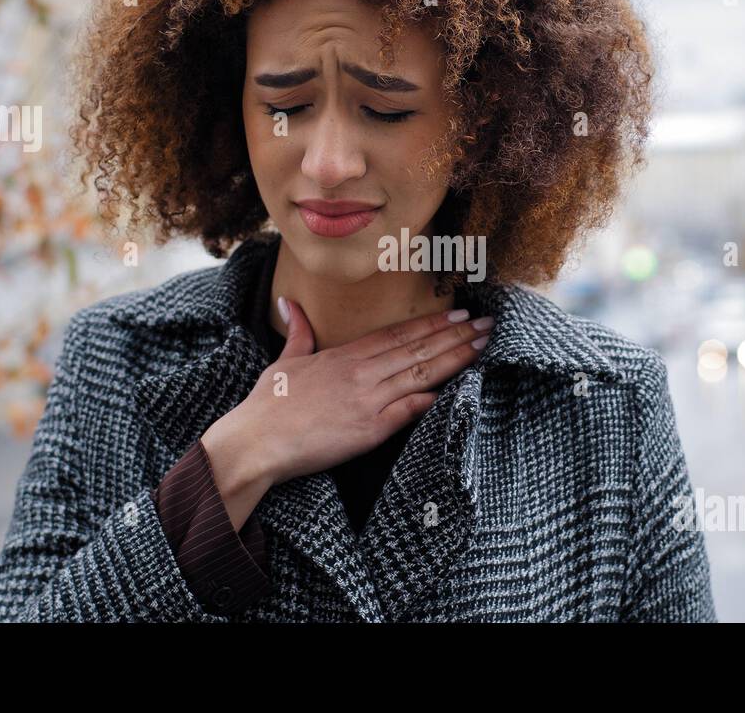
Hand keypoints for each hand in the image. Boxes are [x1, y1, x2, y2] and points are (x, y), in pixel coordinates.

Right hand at [221, 298, 493, 485]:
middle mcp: (361, 372)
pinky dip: (432, 398)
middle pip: (418, 349)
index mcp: (344, 355)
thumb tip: (288, 303)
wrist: (257, 441)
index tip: (458, 315)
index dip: (431, 324)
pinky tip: (456, 389)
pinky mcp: (369, 429)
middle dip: (456, 335)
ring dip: (455, 359)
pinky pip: (408, 410)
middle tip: (487, 325)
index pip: (398, 334)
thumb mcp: (284, 361)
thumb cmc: (267, 404)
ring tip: (482, 347)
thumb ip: (297, 331)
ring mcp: (368, 399)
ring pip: (420, 373)